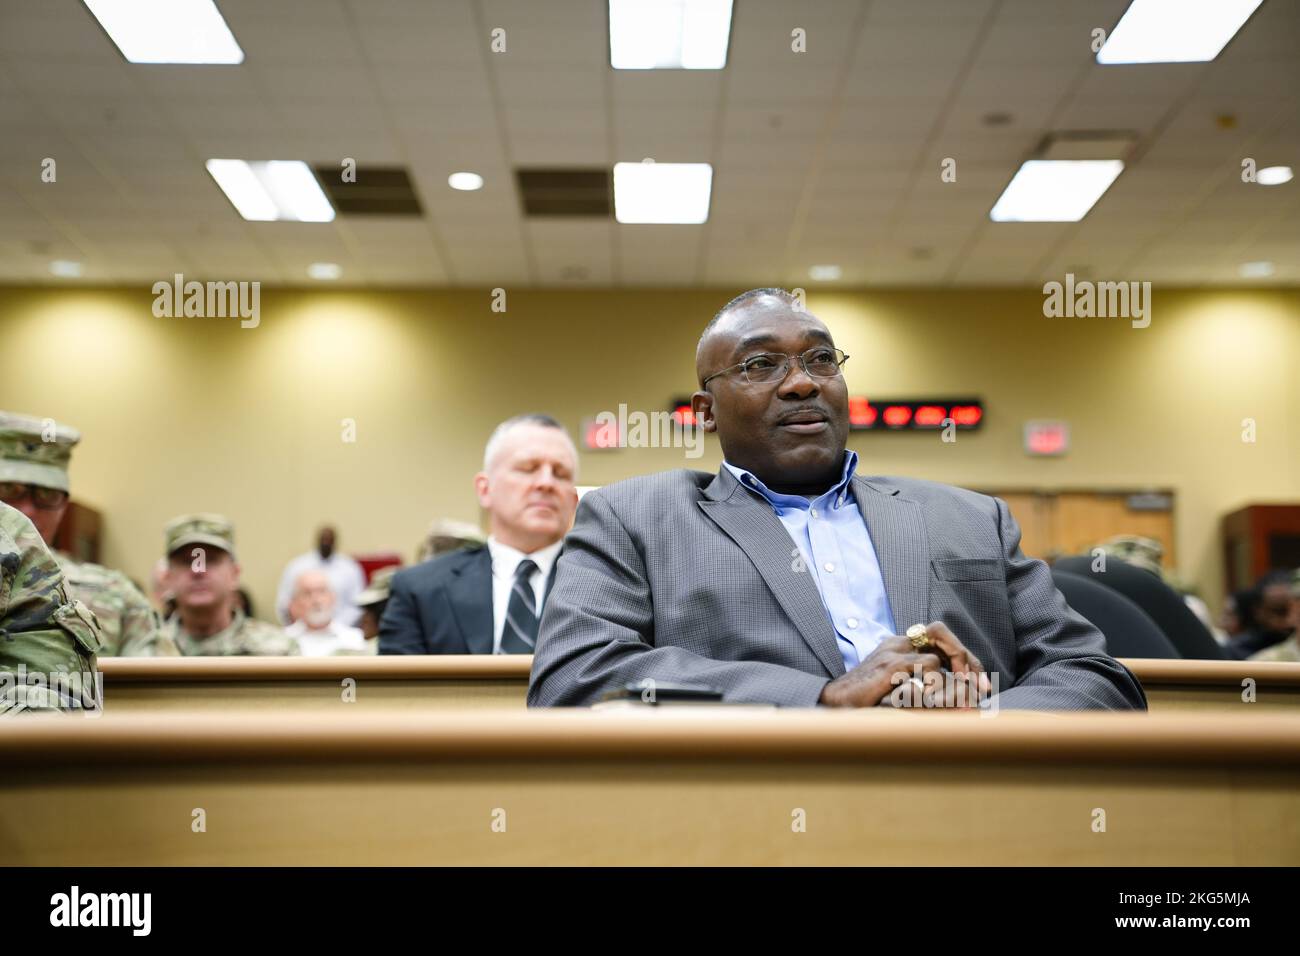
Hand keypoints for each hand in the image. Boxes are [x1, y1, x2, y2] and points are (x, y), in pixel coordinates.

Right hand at [819, 621, 988, 708]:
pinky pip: (925, 667)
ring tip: (962, 702)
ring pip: (936, 656)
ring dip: (953, 681)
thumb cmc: (865, 700)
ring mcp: (891, 653)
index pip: (940, 639)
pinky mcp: (888, 667)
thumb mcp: (898, 688)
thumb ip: (924, 684)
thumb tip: (961, 695)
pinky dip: (937, 685)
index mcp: (900, 646)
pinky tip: (938, 702)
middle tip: (980, 688)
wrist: (832, 703)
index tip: (981, 685)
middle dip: (966, 659)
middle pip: (940, 633)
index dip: (965, 659)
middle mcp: (897, 644)